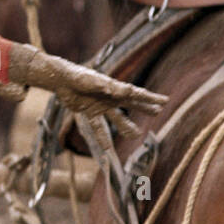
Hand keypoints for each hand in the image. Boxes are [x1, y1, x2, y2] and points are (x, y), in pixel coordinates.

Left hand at [21, 48, 166, 136]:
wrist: (59, 78)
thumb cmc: (74, 75)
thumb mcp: (88, 79)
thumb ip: (101, 84)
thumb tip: (116, 89)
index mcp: (112, 87)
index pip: (135, 93)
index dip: (150, 98)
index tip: (164, 100)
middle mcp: (109, 96)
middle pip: (130, 103)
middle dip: (144, 107)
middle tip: (159, 111)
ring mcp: (99, 104)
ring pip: (116, 118)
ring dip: (125, 126)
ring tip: (135, 134)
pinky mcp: (89, 111)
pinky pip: (97, 127)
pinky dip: (102, 137)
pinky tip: (107, 148)